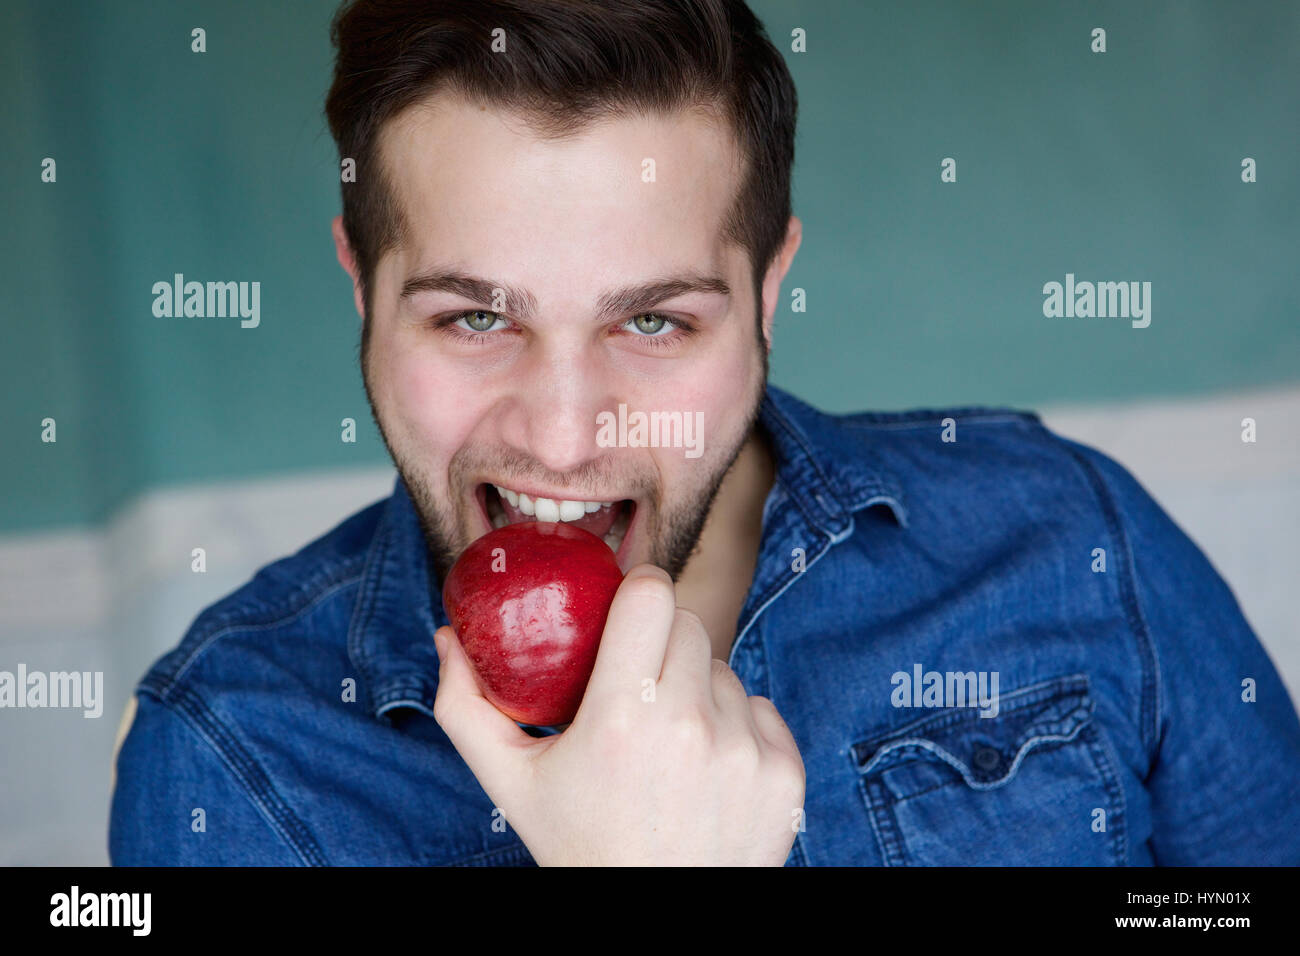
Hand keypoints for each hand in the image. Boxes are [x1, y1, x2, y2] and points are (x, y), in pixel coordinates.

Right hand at [432, 563, 805, 864]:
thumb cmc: (579, 846)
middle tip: (638, 684)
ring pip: (724, 670)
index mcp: (622, 718)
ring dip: (698, 689)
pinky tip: (705, 767)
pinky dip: (736, 728)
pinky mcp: (783, 772)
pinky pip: (760, 710)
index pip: (651, 595)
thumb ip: (466, 706)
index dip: (637, 591)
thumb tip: (446, 636)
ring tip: (667, 741)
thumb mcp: (510, 782)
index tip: (626, 611)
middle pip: (688, 626)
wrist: (654, 925)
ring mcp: (744, 751)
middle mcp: (690, 728)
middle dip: (661, 643)